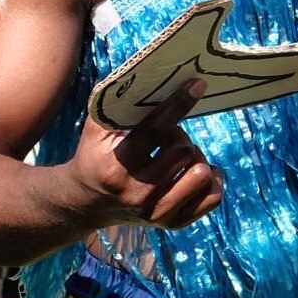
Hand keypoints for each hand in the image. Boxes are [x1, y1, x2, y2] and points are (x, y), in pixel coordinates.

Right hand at [68, 85, 221, 231]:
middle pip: (183, 150)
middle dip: (179, 136)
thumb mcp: (95, 130)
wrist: (86, 202)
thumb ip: (116, 106)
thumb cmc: (95, 156)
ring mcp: (156, 211)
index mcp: (116, 166)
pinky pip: (212, 198)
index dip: (178, 105)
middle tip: (168, 137)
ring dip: (195, 158)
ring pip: (200, 174)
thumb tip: (147, 74)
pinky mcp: (172, 223)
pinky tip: (198, 172)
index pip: (155, 131)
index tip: (197, 85)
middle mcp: (137, 192)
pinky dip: (212, 180)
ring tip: (181, 156)